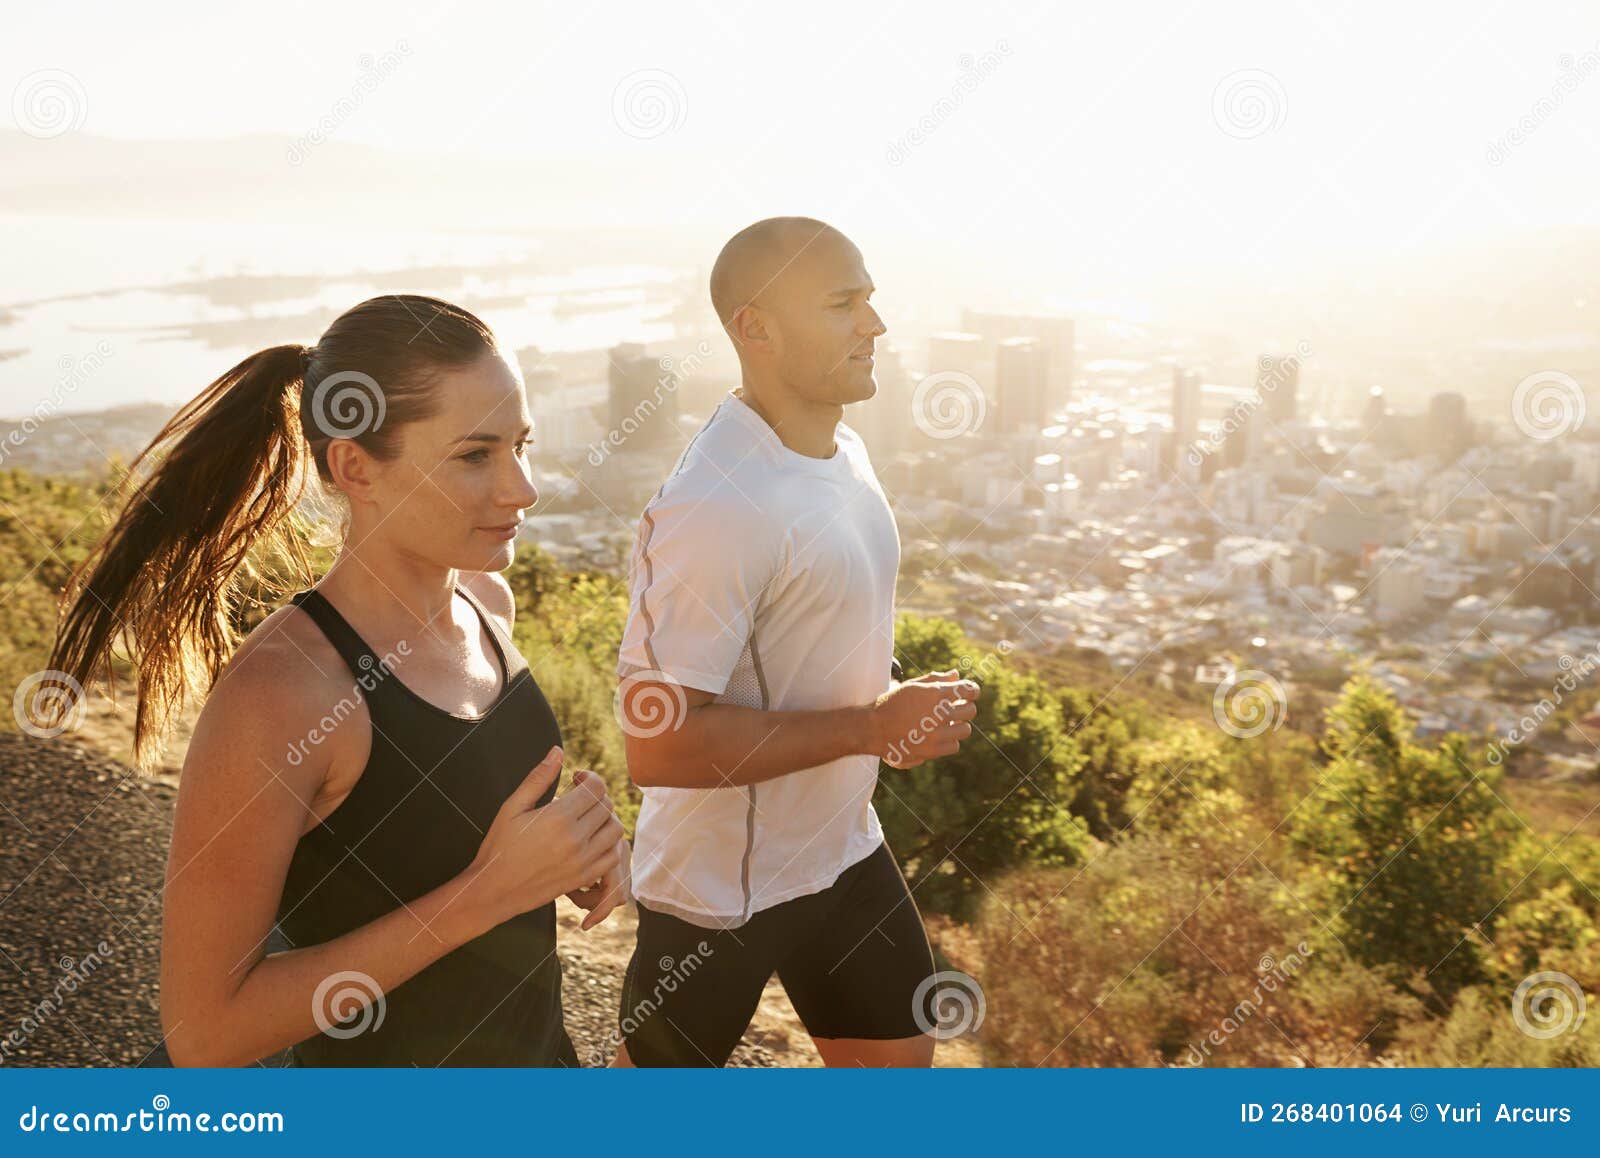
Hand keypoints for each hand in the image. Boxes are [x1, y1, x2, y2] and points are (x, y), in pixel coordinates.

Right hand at [462, 747, 624, 929]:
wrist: (493, 890)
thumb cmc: (499, 846)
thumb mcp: (512, 807)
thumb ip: (538, 778)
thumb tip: (557, 751)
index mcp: (558, 817)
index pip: (596, 786)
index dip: (589, 777)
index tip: (575, 779)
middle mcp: (576, 839)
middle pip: (607, 805)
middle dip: (594, 796)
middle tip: (576, 798)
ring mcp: (583, 860)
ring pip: (615, 829)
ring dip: (604, 819)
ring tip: (584, 818)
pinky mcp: (584, 877)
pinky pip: (613, 855)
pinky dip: (607, 844)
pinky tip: (589, 840)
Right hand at [871, 669, 980, 769]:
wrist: (873, 728)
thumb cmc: (891, 703)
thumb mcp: (912, 686)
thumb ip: (936, 679)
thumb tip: (956, 675)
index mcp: (935, 694)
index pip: (968, 690)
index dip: (972, 690)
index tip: (970, 692)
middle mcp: (939, 714)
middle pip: (970, 711)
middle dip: (966, 707)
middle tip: (957, 708)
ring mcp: (937, 733)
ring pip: (965, 730)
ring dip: (959, 725)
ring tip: (948, 723)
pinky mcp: (932, 750)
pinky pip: (954, 745)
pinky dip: (950, 740)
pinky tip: (940, 735)